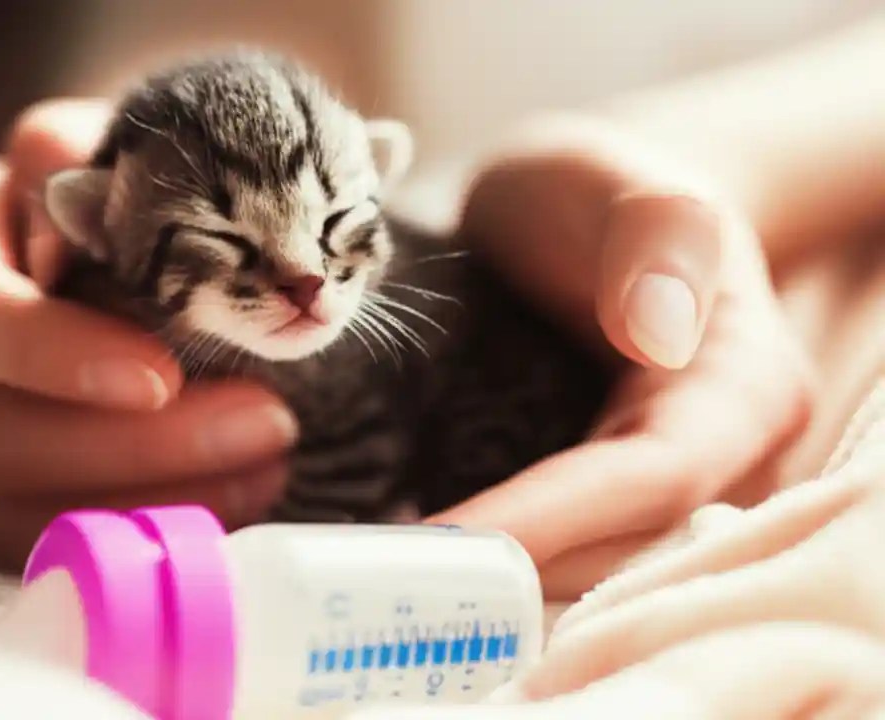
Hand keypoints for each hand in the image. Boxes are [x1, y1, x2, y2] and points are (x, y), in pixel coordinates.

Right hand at [0, 100, 296, 569]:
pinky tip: (237, 496)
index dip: (40, 352)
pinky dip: (147, 530)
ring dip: (157, 496)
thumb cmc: (124, 194)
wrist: (128, 254)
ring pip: (24, 506)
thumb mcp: (107, 151)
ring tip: (270, 463)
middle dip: (136, 446)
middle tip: (267, 424)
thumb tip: (74, 182)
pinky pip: (57, 546)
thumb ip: (88, 160)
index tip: (159, 379)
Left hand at [427, 114, 814, 598]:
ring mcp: (673, 495)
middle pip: (622, 548)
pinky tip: (418, 564)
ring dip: (496, 582)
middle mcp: (727, 465)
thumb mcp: (622, 184)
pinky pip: (562, 551)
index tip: (439, 540)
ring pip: (591, 567)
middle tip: (386, 580)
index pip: (650, 479)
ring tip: (388, 580)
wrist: (601, 219)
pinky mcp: (615, 507)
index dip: (548, 518)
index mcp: (744, 392)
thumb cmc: (608, 191)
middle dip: (508, 569)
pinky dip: (496, 564)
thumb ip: (654, 235)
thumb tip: (657, 329)